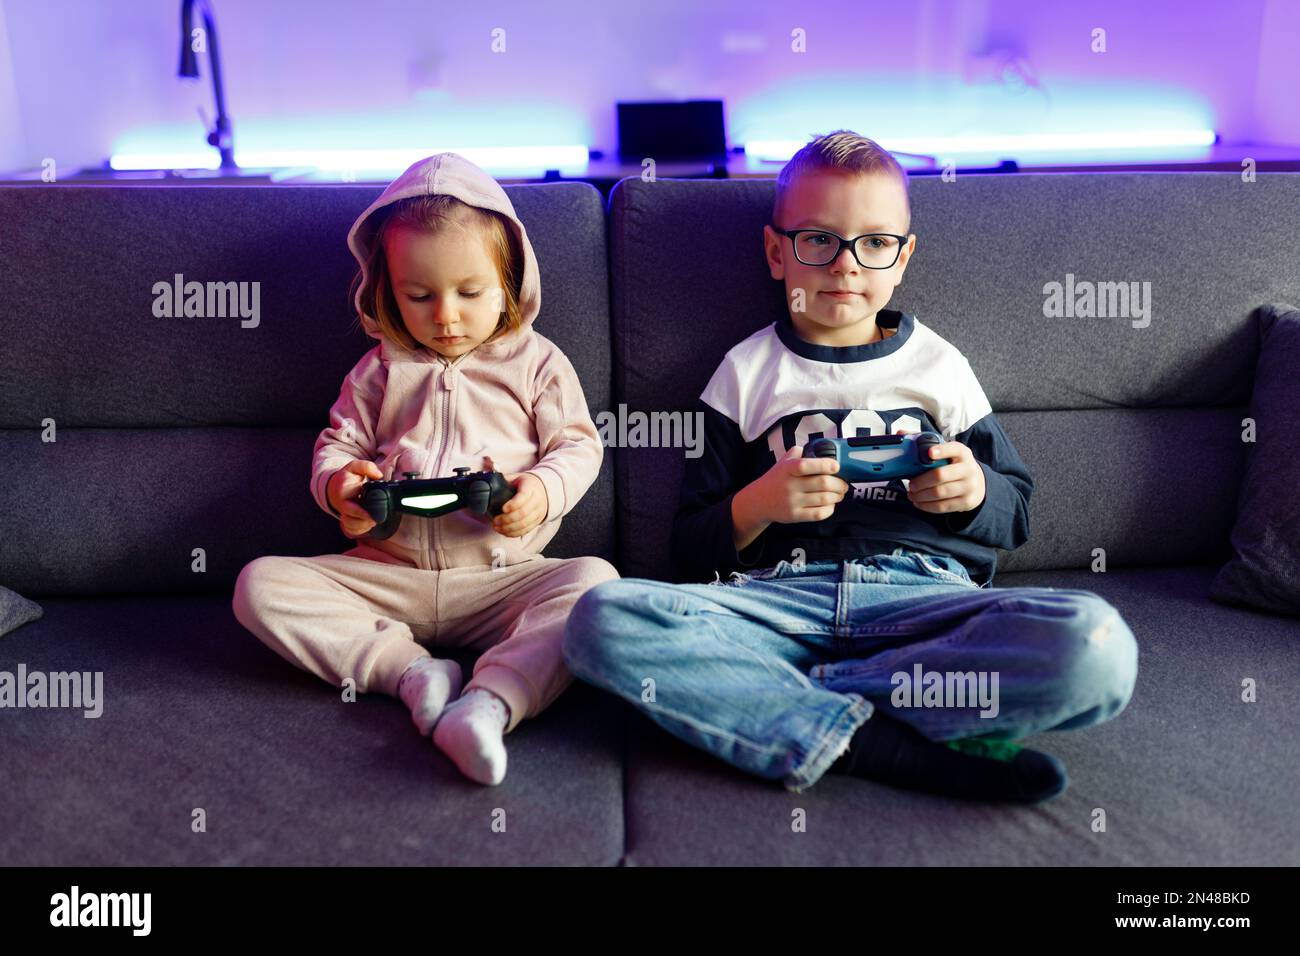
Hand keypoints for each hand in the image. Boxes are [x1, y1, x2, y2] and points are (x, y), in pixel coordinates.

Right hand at [328, 459, 383, 537]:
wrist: (334, 487)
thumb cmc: (347, 478)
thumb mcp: (355, 467)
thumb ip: (367, 467)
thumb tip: (378, 475)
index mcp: (343, 490)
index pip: (351, 503)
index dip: (362, 512)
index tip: (372, 516)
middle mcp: (341, 504)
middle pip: (349, 519)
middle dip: (363, 522)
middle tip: (375, 520)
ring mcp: (343, 513)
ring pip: (350, 526)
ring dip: (363, 526)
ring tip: (373, 521)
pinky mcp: (345, 520)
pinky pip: (350, 530)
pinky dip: (360, 530)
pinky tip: (368, 525)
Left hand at [492, 472, 547, 537]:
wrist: (544, 490)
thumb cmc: (526, 484)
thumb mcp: (516, 477)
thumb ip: (503, 480)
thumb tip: (487, 485)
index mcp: (530, 487)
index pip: (523, 496)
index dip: (513, 504)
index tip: (503, 509)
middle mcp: (537, 500)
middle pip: (523, 513)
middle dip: (507, 519)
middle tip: (495, 521)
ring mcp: (538, 512)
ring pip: (524, 524)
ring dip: (509, 528)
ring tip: (497, 527)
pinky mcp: (537, 521)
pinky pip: (526, 530)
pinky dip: (514, 533)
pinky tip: (505, 532)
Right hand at [731, 445, 848, 549]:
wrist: (758, 501)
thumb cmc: (776, 479)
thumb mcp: (783, 461)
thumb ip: (799, 452)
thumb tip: (821, 448)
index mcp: (788, 469)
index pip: (807, 465)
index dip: (825, 465)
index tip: (836, 466)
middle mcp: (790, 485)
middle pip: (822, 483)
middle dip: (839, 484)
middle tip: (844, 484)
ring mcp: (792, 502)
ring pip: (824, 499)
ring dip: (837, 496)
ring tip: (840, 493)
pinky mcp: (795, 515)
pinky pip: (818, 514)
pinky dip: (830, 509)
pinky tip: (831, 504)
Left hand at [906, 441, 985, 513]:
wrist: (976, 484)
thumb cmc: (953, 465)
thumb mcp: (945, 451)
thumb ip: (924, 442)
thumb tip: (900, 434)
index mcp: (962, 452)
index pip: (953, 449)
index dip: (941, 450)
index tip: (929, 453)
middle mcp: (968, 469)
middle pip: (940, 475)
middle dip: (921, 481)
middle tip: (911, 484)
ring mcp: (969, 486)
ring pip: (940, 492)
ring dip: (921, 495)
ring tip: (911, 494)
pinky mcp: (966, 501)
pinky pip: (943, 506)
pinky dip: (927, 506)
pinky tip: (919, 502)